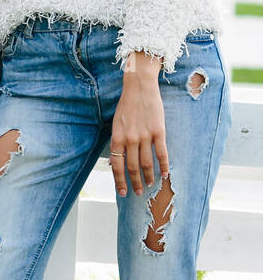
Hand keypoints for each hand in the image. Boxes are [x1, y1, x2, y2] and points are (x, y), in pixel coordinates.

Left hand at [110, 53, 168, 197]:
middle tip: (138, 192)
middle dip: (135, 183)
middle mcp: (130, 139)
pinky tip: (165, 174)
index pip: (117, 166)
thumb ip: (116, 143)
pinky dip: (164, 165)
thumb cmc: (127, 105)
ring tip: (150, 185)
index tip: (123, 192)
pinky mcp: (159, 131)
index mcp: (117, 138)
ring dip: (148, 177)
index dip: (120, 181)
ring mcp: (144, 136)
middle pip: (132, 168)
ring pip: (147, 163)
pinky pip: (162, 153)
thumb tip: (114, 163)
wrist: (139, 86)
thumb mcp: (115, 124)